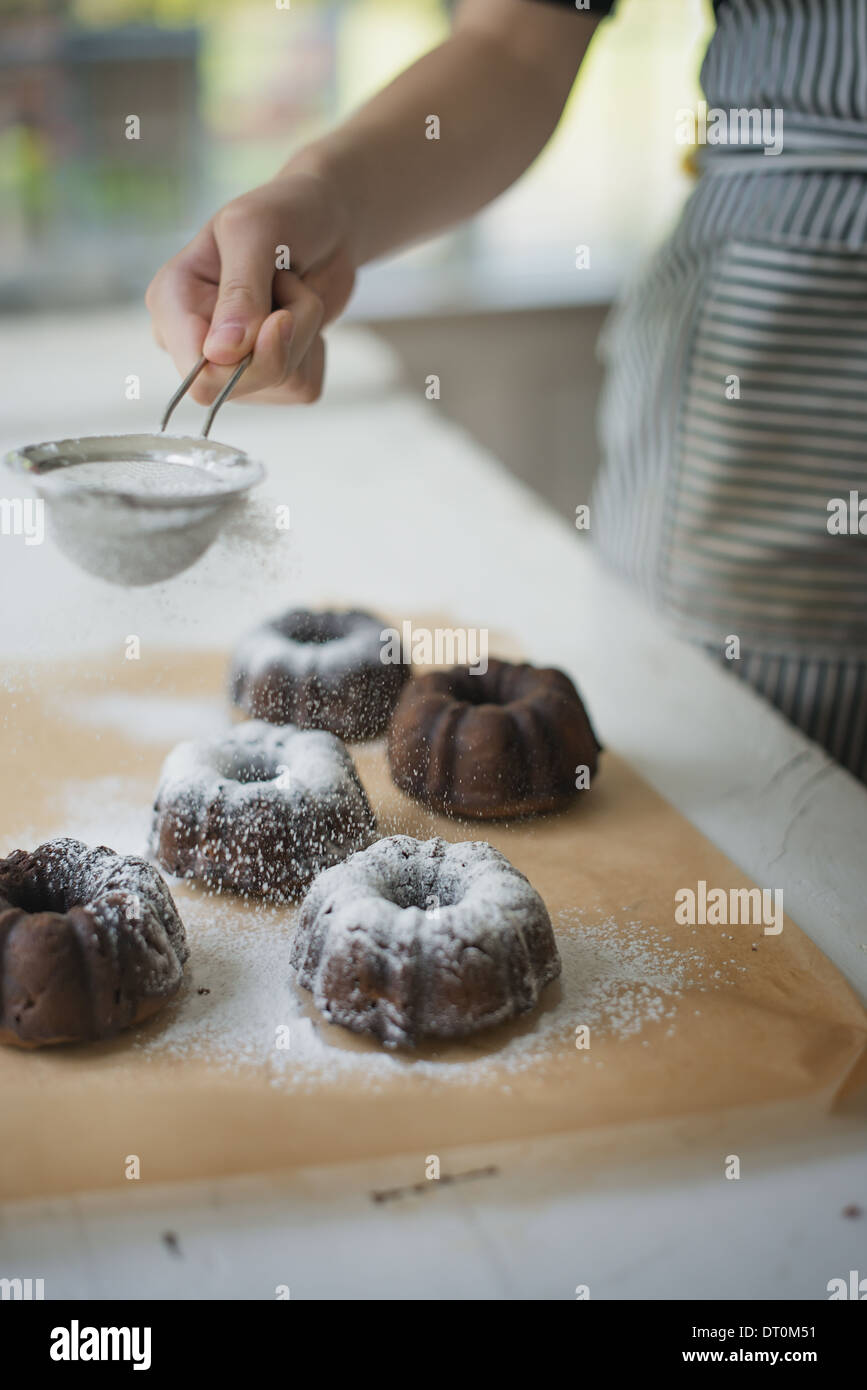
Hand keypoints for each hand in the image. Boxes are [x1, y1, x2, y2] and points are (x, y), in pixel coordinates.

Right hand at [145, 169, 355, 405]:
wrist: (325, 222)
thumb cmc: (283, 213)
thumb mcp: (256, 232)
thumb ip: (239, 291)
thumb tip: (220, 353)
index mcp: (171, 301)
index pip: (194, 374)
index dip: (240, 362)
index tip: (279, 318)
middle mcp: (195, 340)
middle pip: (236, 387)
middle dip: (282, 340)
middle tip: (292, 286)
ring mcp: (231, 365)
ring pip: (278, 383)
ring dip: (304, 331)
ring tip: (294, 288)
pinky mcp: (271, 377)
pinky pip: (303, 388)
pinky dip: (316, 348)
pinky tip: (301, 312)